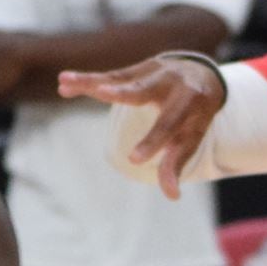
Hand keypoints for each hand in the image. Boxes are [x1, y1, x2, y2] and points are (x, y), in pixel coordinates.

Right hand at [57, 55, 224, 199]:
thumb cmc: (194, 116)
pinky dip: (87, 80)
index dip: (153, 142)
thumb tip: (172, 195)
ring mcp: (151, 72)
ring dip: (91, 81)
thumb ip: (177, 163)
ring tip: (64, 83)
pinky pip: (109, 76)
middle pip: (144, 90)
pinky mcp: (134, 70)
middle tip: (103, 92)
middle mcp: (171, 83)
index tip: (134, 160)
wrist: (202, 75)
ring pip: (118, 79)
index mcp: (191, 102)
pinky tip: (64, 83)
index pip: (169, 124)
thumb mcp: (191, 138)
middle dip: (123, 93)